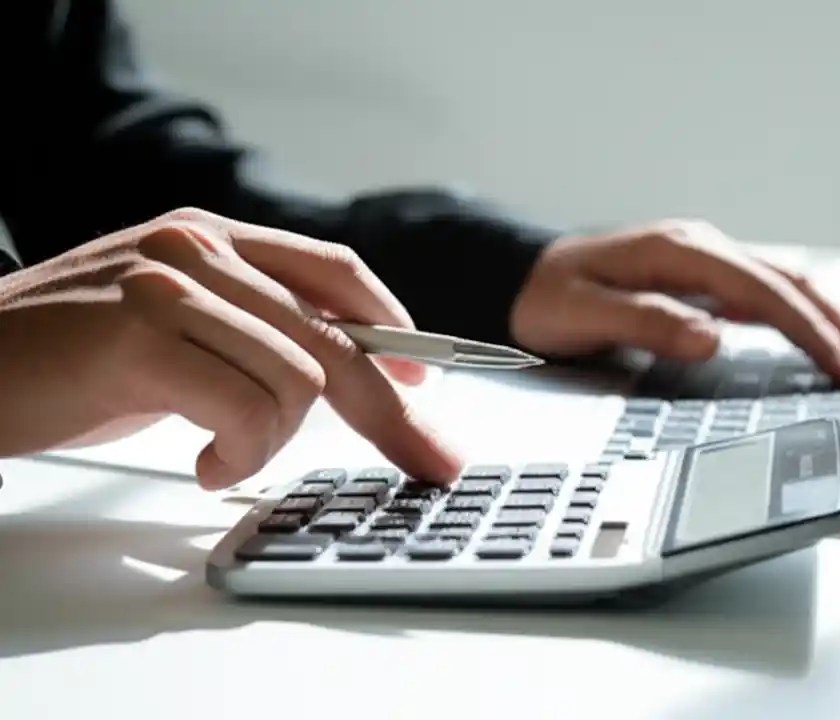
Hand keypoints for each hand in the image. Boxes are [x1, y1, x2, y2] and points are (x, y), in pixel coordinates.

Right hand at [0, 208, 460, 488]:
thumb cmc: (63, 362)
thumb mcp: (170, 328)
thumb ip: (248, 330)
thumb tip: (346, 371)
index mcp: (211, 237)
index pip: (334, 270)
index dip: (393, 326)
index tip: (424, 378)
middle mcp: (197, 249)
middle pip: (336, 336)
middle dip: (393, 412)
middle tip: (430, 460)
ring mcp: (169, 287)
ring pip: (300, 379)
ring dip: (272, 441)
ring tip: (221, 455)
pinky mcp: (140, 336)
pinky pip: (247, 410)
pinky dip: (237, 455)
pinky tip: (200, 463)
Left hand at [510, 219, 839, 381]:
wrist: (520, 278)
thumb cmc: (546, 298)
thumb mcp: (584, 315)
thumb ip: (649, 323)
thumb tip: (712, 338)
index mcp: (681, 251)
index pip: (764, 291)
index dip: (809, 330)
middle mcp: (702, 247)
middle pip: (791, 282)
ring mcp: (706, 259)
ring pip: (787, 283)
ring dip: (830, 318)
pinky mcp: (704, 277)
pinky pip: (768, 291)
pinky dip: (804, 314)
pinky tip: (823, 336)